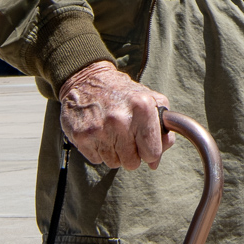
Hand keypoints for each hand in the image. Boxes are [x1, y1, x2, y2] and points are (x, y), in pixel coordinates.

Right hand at [59, 60, 174, 168]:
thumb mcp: (151, 100)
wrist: (86, 80)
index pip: (152, 153)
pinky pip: (96, 160)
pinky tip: (98, 133)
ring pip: (114, 163)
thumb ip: (162, 129)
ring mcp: (99, 129)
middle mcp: (120, 119)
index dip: (150, 151)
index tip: (144, 144)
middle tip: (126, 136)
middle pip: (132, 163)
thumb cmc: (123, 93)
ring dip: (114, 153)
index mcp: (142, 107)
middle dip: (131, 154)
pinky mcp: (81, 136)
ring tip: (111, 132)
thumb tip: (155, 162)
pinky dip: (98, 150)